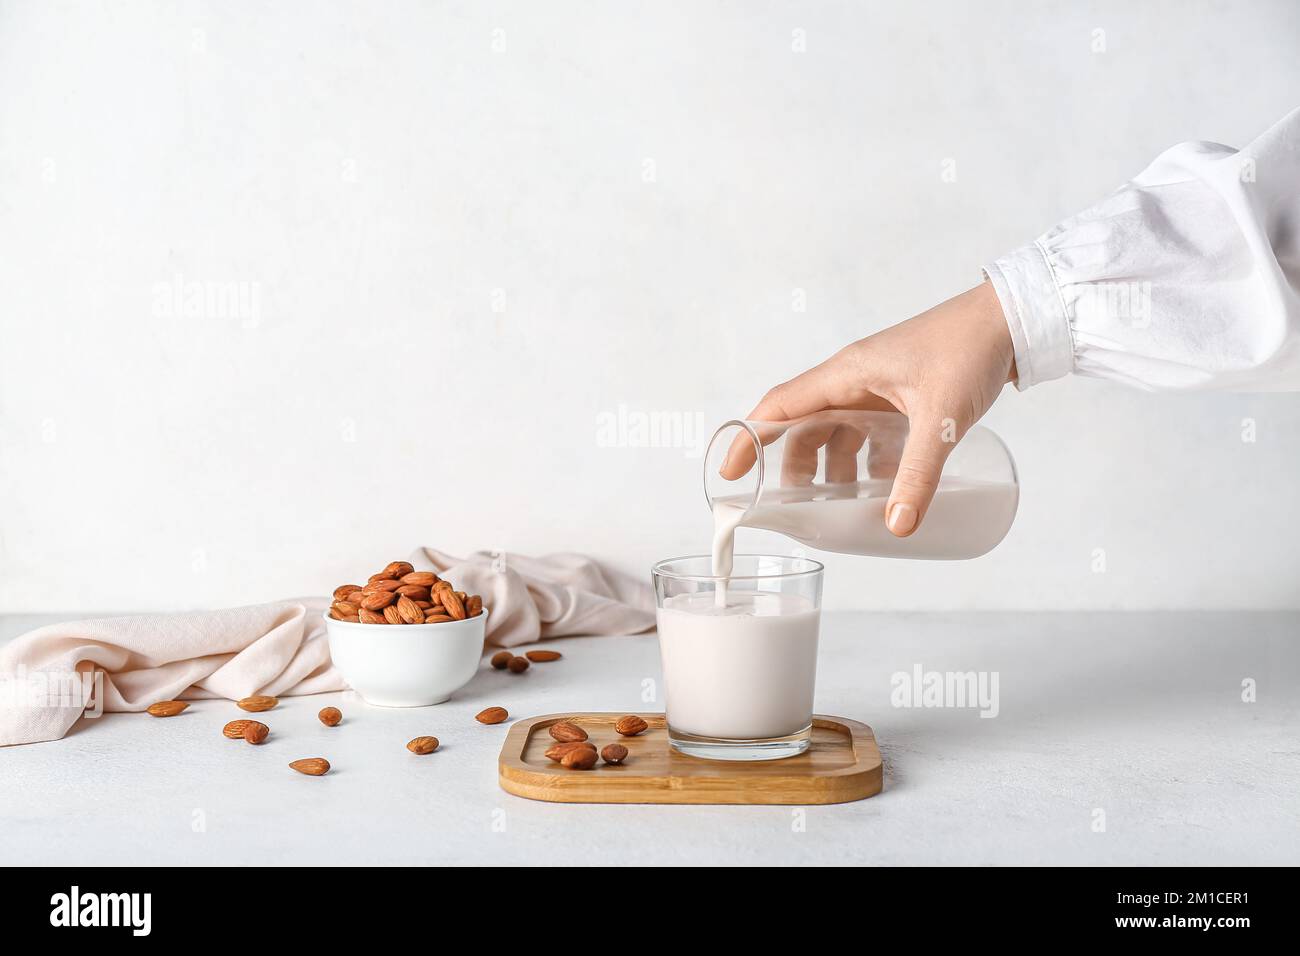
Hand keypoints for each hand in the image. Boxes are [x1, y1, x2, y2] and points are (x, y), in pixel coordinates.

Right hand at [722, 281, 1015, 535]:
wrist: (1013, 320)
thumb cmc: (970, 351)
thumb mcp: (941, 420)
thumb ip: (918, 475)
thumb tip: (897, 526)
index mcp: (846, 373)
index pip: (780, 407)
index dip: (750, 439)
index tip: (732, 473)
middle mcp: (854, 377)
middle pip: (805, 426)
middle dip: (797, 467)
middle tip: (798, 507)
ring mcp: (878, 384)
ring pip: (838, 431)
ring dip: (835, 467)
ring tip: (841, 504)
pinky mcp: (902, 393)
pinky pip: (870, 430)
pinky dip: (869, 459)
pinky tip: (885, 485)